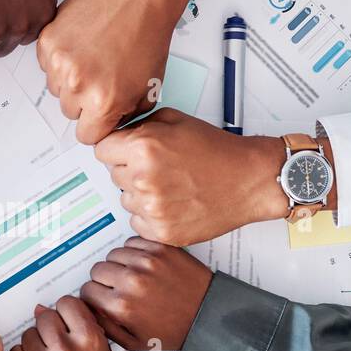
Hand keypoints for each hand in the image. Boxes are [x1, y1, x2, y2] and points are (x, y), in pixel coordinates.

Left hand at [8, 297, 128, 350]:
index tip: (67, 320)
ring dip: (37, 342)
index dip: (67, 311)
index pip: (66, 303)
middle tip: (59, 342)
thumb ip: (82, 330)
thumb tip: (46, 309)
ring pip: (28, 334)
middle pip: (45, 317)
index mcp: (89, 340)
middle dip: (51, 326)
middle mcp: (65, 350)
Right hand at [37, 0, 209, 143]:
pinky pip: (46, 64)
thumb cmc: (148, 35)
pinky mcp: (48, 41)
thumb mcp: (149, 88)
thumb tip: (112, 126)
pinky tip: (82, 45)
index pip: (86, 135)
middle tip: (100, 77)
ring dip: (70, 79)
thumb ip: (127, 115)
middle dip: (84, 100)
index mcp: (104, 102)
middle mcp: (79, 85)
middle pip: (69, 112)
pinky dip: (60, 57)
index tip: (99, 113)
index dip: (96, 124)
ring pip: (56, 88)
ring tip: (92, 58)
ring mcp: (60, 62)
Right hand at [80, 237, 211, 350]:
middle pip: (97, 270)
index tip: (102, 297)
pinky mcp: (160, 249)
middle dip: (103, 280)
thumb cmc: (172, 330)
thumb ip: (105, 327)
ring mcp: (146, 262)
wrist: (206, 315)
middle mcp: (131, 282)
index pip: (87, 290)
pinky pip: (131, 242)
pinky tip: (141, 265)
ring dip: (118, 264)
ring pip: (112, 254)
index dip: (93, 295)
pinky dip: (133, 251)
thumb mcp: (133, 342)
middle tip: (117, 287)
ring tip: (131, 276)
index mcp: (121, 307)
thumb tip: (87, 310)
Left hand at [95, 108, 290, 244]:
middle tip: (160, 167)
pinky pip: (137, 222)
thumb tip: (117, 134)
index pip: (102, 150)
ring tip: (170, 185)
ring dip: (140, 194)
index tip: (126, 151)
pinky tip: (173, 203)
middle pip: (113, 175)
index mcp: (143, 148)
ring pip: (125, 200)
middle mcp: (144, 179)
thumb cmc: (218, 151)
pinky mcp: (162, 231)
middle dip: (130, 170)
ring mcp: (152, 208)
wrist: (249, 179)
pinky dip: (151, 215)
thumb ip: (140, 126)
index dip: (116, 149)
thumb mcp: (175, 120)